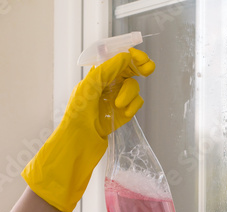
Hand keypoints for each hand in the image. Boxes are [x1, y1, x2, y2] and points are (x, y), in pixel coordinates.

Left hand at [22, 48, 155, 211]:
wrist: (79, 142)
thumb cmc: (78, 113)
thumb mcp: (90, 86)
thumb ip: (108, 69)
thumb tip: (126, 56)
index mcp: (97, 76)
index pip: (117, 59)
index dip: (130, 55)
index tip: (140, 57)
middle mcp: (108, 85)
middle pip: (129, 70)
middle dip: (140, 67)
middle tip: (148, 68)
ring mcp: (117, 99)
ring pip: (133, 86)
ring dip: (129, 93)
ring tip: (118, 104)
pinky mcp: (124, 113)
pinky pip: (136, 102)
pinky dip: (133, 105)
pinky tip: (125, 113)